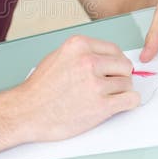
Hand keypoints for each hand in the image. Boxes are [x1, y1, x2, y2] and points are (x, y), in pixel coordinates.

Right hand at [18, 35, 139, 142]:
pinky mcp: (101, 106)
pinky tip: (119, 104)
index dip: (115, 62)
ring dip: (120, 92)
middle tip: (110, 86)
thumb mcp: (57, 57)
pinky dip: (128, 103)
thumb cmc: (39, 89)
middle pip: (124, 66)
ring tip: (104, 98)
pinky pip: (131, 100)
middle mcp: (88, 61)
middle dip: (119, 76)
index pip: (114, 49)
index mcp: (78, 46)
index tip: (113, 70)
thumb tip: (105, 59)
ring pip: (127, 84)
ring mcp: (95, 84)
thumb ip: (82, 54)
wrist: (27, 112)